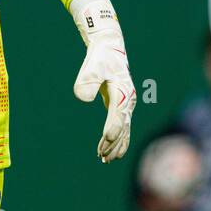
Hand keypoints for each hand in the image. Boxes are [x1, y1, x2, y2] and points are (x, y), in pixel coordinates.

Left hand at [72, 0, 135, 162]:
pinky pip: (121, 128)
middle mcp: (128, 100)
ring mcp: (126, 105)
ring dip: (115, 146)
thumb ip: (87, 81)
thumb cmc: (100, 59)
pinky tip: (110, 153)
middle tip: (102, 157)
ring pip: (123, 130)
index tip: (106, 140)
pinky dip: (117, 141)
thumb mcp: (91, 67)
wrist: (109, 50)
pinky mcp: (121, 107)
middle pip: (123, 126)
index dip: (113, 128)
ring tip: (104, 160)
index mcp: (122, 91)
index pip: (118, 114)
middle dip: (113, 143)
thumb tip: (83, 98)